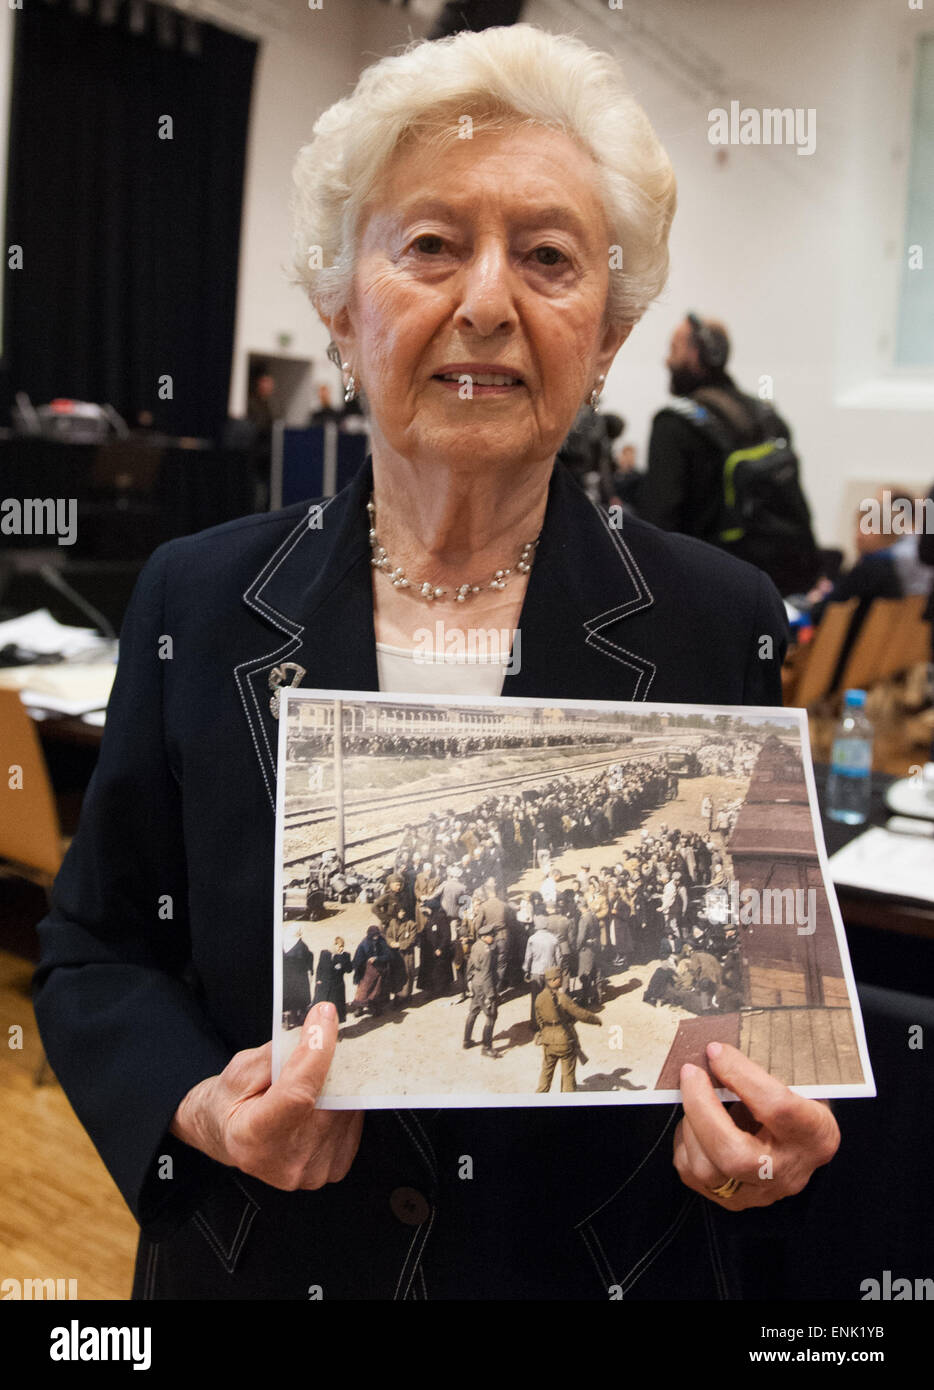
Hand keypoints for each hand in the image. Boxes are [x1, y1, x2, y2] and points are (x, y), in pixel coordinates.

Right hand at [170, 1003, 362, 1190]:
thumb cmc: (230, 1104)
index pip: (299, 1094)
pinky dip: (342, 1100)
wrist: (229, 1137)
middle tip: (322, 1038)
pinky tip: (322, 1096)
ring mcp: (314, 1171)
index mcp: (254, 1139)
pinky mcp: (334, 1167)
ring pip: (346, 1108)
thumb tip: (316, 1031)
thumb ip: (278, 1053)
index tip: (323, 1017)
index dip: (316, 1051)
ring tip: (315, 1075)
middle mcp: (288, 1163)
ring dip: (338, 1081)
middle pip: (329, 1099)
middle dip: (331, 1061)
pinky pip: (352, 1120)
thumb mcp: (240, 1070)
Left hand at [673, 1041, 838, 1209]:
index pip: (776, 1107)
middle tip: (690, 1073)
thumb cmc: (801, 1102)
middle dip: (702, 1108)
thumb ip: (765, 1067)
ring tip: (696, 1096)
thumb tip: (717, 1048)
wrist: (806, 1142)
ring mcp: (760, 1192)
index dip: (740, 1076)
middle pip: (734, 1155)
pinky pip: (692, 1174)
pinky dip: (687, 1142)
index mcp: (815, 1134)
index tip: (716, 1051)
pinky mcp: (734, 1200)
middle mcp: (789, 1171)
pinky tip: (698, 1123)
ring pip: (707, 1169)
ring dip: (691, 1124)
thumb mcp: (800, 1081)